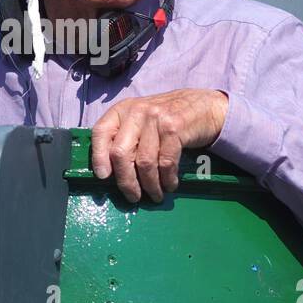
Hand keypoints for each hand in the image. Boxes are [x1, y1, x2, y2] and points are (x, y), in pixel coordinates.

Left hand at [90, 89, 228, 203]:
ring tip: (155, 195)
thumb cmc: (167, 119)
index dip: (98, 157)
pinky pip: (165, 162)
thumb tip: (110, 174)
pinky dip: (167, 179)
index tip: (104, 177)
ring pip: (144, 162)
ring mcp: (155, 118)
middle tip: (133, 197)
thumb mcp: (141, 120)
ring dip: (149, 185)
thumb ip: (125, 138)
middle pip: (120, 153)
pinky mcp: (174, 128)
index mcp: (122, 110)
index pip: (100, 132)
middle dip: (126, 181)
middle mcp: (136, 111)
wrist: (204, 106)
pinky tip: (169, 185)